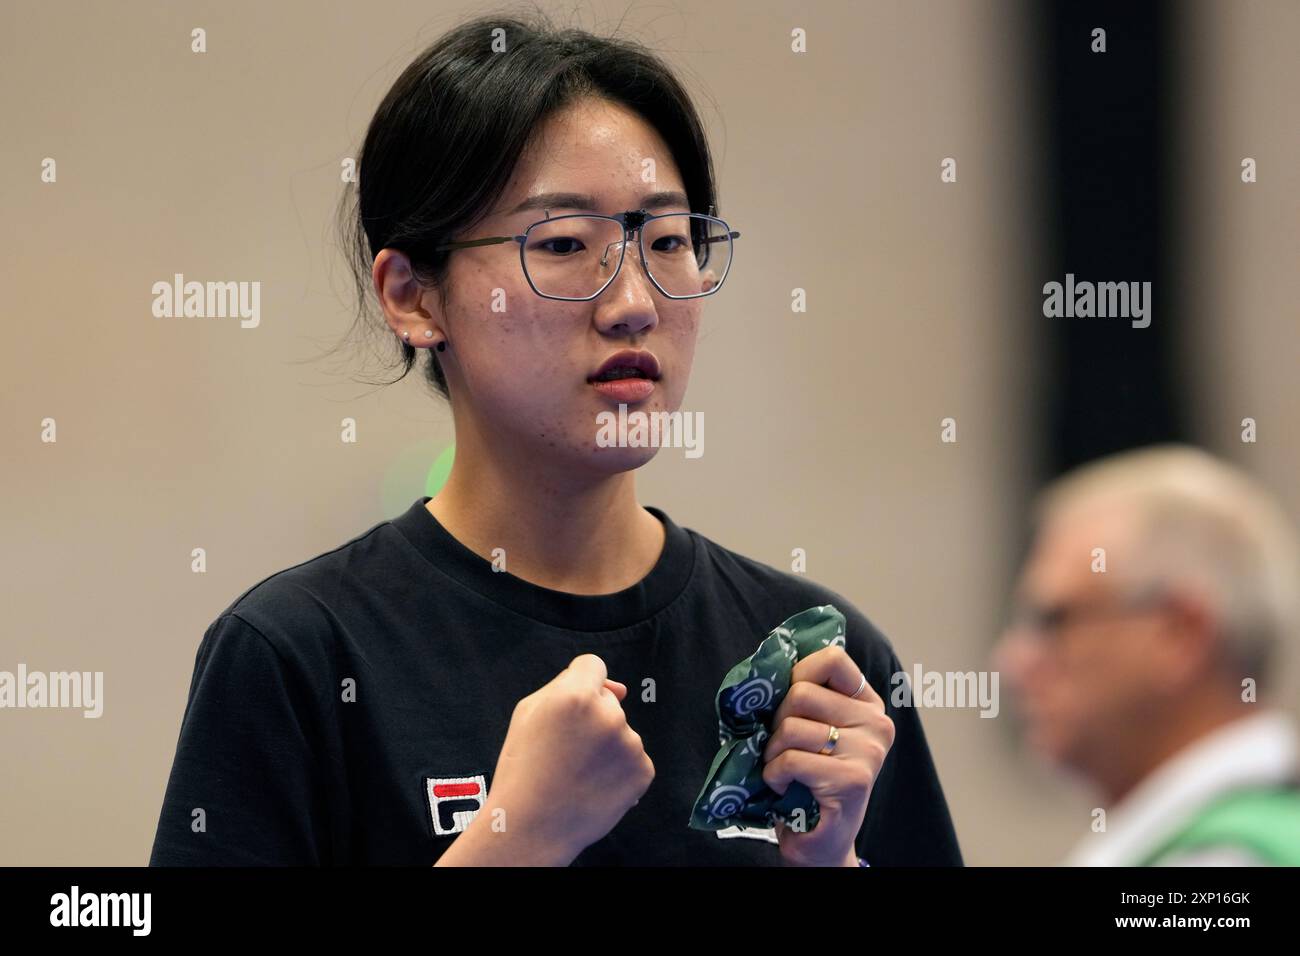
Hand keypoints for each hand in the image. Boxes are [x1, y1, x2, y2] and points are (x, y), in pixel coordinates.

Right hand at [439, 654, 653, 865]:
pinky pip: (634, 757)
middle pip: (609, 701)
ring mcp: (630, 745)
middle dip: (593, 717)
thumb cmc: (524, 768)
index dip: (580, 683)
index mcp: (576, 696)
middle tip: (567, 748)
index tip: (570, 708)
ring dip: (607, 744)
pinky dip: (619, 768)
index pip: (593, 665)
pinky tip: (595, 783)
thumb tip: (616, 687)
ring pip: (621, 731)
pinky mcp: (643, 771)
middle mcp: (609, 716)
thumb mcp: (528, 712)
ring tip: (578, 770)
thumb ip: (566, 684)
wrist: (533, 825)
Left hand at [761, 645, 893, 865]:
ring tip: (783, 769)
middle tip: (781, 747)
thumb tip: (769, 663)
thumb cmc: (807, 781)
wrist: (820, 843)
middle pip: (801, 692)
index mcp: (867, 705)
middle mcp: (876, 723)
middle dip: (776, 721)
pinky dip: (774, 774)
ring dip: (772, 752)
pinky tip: (785, 787)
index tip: (786, 702)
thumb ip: (803, 696)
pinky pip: (791, 759)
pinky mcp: (853, 779)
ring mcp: (869, 751)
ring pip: (792, 726)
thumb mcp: (811, 729)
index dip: (797, 673)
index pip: (832, 658)